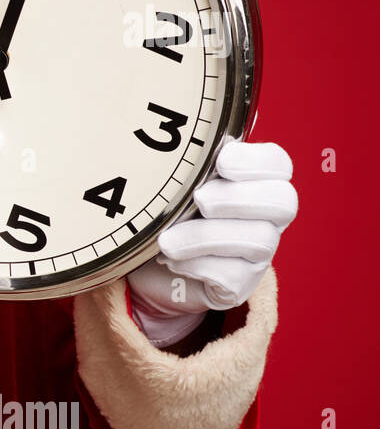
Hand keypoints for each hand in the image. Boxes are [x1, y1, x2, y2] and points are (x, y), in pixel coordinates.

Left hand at [126, 140, 297, 345]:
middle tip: (199, 200)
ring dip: (207, 236)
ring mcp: (257, 254)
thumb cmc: (163, 217)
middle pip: (283, 202)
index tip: (221, 162)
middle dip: (238, 198)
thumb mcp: (170, 187)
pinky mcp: (240, 285)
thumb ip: (186, 166)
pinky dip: (196, 265)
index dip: (256, 161)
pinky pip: (233, 275)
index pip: (278, 164)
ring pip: (259, 240)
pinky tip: (170, 260)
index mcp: (253, 184)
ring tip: (166, 241)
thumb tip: (188, 143)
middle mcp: (265, 217)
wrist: (145, 270)